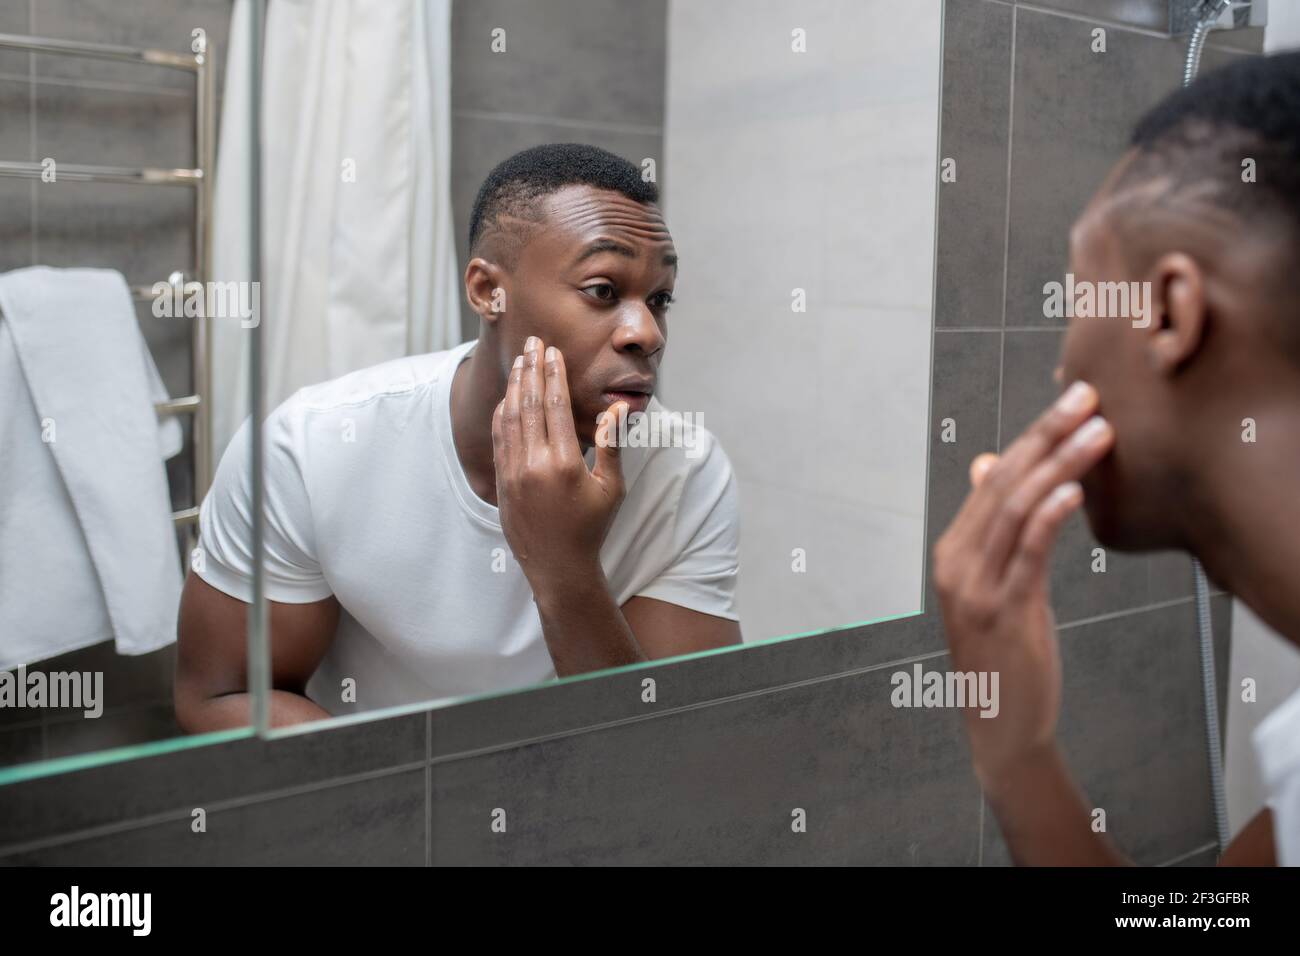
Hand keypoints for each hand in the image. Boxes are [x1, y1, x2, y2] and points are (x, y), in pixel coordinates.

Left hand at [492, 336, 627, 591]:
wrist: (558, 567)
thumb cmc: (591, 528)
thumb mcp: (611, 488)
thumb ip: (612, 445)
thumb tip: (617, 409)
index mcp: (565, 463)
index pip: (555, 406)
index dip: (553, 375)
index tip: (553, 352)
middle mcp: (535, 465)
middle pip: (529, 404)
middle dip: (531, 369)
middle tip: (532, 342)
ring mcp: (514, 473)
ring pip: (510, 418)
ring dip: (515, 386)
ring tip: (520, 362)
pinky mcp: (502, 482)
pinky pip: (499, 439)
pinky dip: (502, 414)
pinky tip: (507, 397)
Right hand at [932, 381, 1114, 791]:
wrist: (1001, 723)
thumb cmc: (1005, 652)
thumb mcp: (993, 583)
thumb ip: (992, 527)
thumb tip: (987, 465)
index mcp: (953, 550)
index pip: (994, 479)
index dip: (1034, 436)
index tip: (1072, 401)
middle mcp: (956, 562)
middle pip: (1002, 483)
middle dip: (1046, 435)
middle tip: (1086, 397)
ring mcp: (975, 587)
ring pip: (1016, 509)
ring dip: (1060, 465)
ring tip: (1098, 433)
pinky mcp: (1003, 611)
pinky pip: (1027, 553)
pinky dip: (1050, 515)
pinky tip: (1075, 489)